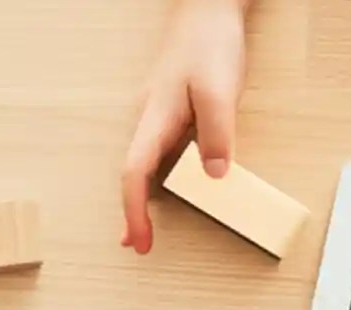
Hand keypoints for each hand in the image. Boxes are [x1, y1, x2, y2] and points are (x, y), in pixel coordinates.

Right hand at [121, 0, 246, 253]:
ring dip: (144, 198)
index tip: (138, 239)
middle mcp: (151, 120)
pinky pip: (162, 153)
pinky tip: (172, 190)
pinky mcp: (175, 114)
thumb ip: (217, 133)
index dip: (134, 210)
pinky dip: (161, 178)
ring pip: (144, 164)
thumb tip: (213, 176)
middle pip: (133, 173)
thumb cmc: (211, 45)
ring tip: (144, 230)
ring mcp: (161, 117)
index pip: (135, 172)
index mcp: (156, 118)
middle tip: (139, 245)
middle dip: (132, 211)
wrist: (208, 11)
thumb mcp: (219, 89)